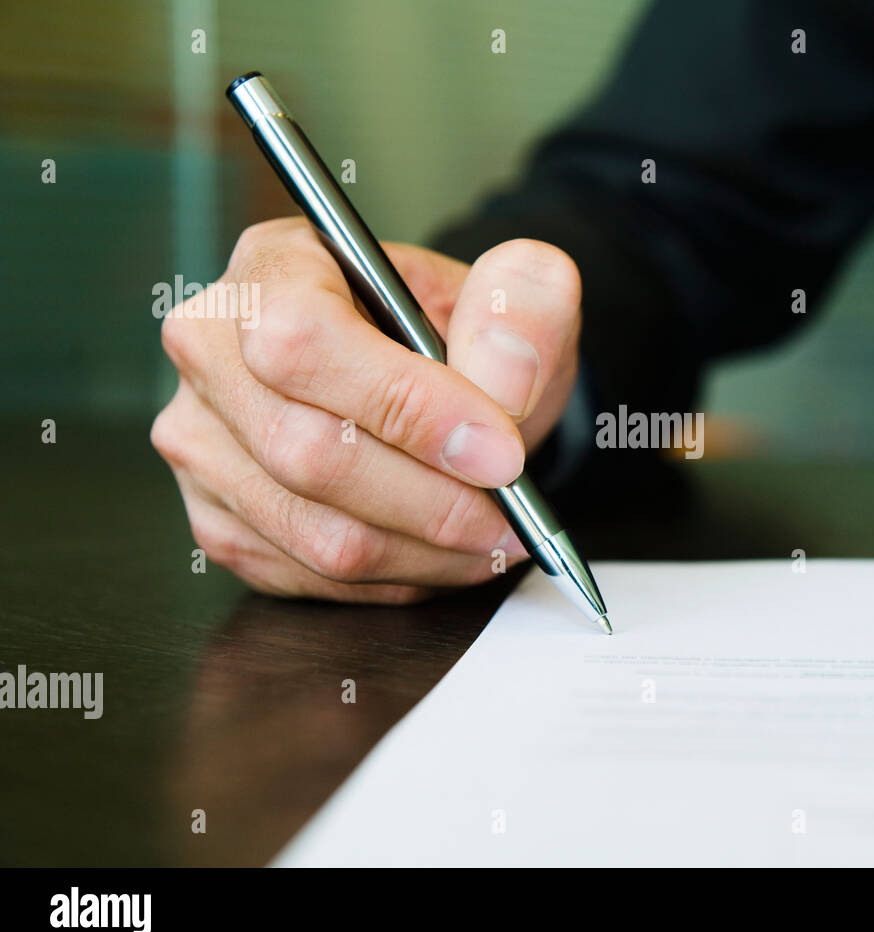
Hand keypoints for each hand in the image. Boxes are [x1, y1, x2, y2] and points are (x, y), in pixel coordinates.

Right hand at [152, 217, 581, 601]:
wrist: (443, 384)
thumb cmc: (467, 333)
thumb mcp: (519, 293)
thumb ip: (525, 306)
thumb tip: (501, 381)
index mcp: (276, 265)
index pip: (303, 341)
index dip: (408, 408)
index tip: (501, 452)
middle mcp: (212, 348)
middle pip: (306, 454)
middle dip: (435, 500)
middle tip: (515, 511)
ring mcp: (201, 440)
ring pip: (315, 533)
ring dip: (427, 551)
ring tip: (496, 536)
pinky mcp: (217, 518)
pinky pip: (310, 576)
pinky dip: (398, 578)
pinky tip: (445, 551)